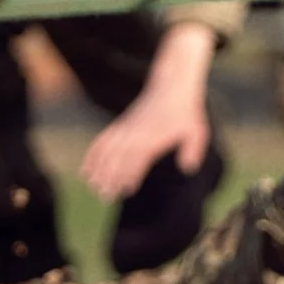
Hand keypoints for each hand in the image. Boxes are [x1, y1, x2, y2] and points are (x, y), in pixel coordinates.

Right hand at [79, 23, 217, 199]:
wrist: (172, 87)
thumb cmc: (186, 112)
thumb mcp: (197, 131)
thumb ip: (193, 150)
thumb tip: (188, 168)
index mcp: (153, 137)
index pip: (139, 159)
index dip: (132, 174)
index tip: (126, 190)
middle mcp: (136, 133)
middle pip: (119, 158)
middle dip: (110, 177)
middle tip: (104, 196)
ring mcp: (127, 128)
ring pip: (108, 150)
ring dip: (98, 168)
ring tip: (91, 185)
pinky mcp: (122, 124)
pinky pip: (103, 139)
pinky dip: (94, 153)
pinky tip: (86, 167)